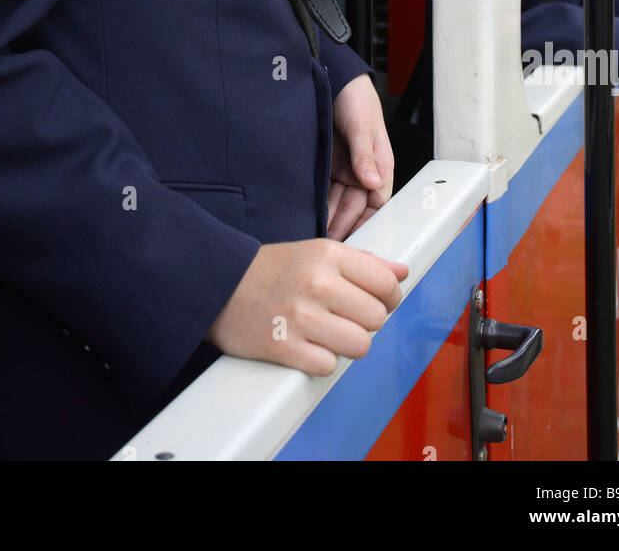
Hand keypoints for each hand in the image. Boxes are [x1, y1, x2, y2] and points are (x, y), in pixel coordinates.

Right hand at [205, 239, 407, 374]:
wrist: (218, 285)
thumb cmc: (272, 270)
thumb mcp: (317, 253)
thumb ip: (363, 262)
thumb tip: (401, 271)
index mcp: (327, 255)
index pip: (386, 284)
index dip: (389, 298)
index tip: (379, 302)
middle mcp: (317, 283)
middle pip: (376, 318)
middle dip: (365, 322)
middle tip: (344, 317)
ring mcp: (300, 317)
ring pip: (359, 345)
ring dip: (347, 345)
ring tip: (328, 333)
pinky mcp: (284, 347)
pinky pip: (328, 365)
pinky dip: (320, 360)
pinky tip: (307, 345)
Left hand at [328, 74, 393, 239]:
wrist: (332, 77)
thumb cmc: (356, 97)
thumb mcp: (361, 125)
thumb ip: (365, 156)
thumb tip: (373, 184)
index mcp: (379, 164)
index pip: (377, 201)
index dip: (366, 220)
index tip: (354, 236)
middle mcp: (362, 170)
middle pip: (356, 206)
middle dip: (344, 223)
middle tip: (330, 240)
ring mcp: (344, 168)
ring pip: (339, 201)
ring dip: (331, 216)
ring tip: (318, 232)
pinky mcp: (327, 164)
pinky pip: (325, 189)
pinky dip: (319, 202)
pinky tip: (310, 214)